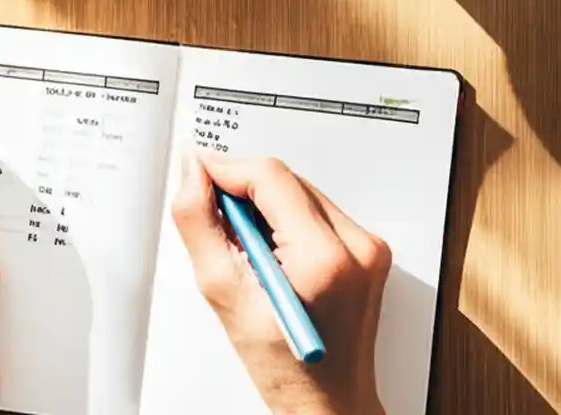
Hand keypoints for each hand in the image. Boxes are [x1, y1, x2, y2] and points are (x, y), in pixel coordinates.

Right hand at [171, 152, 390, 414]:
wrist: (328, 402)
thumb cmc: (284, 368)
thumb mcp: (224, 294)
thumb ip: (200, 224)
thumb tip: (191, 173)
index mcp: (324, 258)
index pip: (269, 177)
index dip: (226, 169)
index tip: (196, 173)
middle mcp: (357, 245)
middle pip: (286, 181)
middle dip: (243, 192)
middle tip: (217, 226)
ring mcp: (368, 246)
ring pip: (299, 193)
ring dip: (264, 207)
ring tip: (247, 253)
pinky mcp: (368, 249)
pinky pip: (316, 212)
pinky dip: (286, 222)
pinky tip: (273, 257)